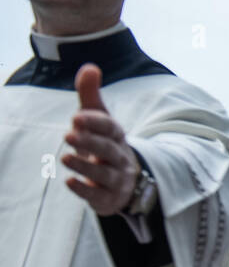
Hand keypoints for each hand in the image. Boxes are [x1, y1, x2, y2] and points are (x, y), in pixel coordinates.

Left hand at [61, 65, 141, 215]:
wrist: (125, 182)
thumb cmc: (105, 144)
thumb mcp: (98, 120)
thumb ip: (91, 95)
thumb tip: (90, 67)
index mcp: (117, 138)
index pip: (111, 128)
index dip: (96, 123)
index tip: (77, 117)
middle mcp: (120, 159)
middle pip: (109, 151)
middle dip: (90, 143)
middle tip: (69, 134)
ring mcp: (117, 180)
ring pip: (105, 175)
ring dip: (85, 166)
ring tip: (64, 158)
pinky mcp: (109, 199)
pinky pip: (99, 196)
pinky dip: (85, 190)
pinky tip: (70, 182)